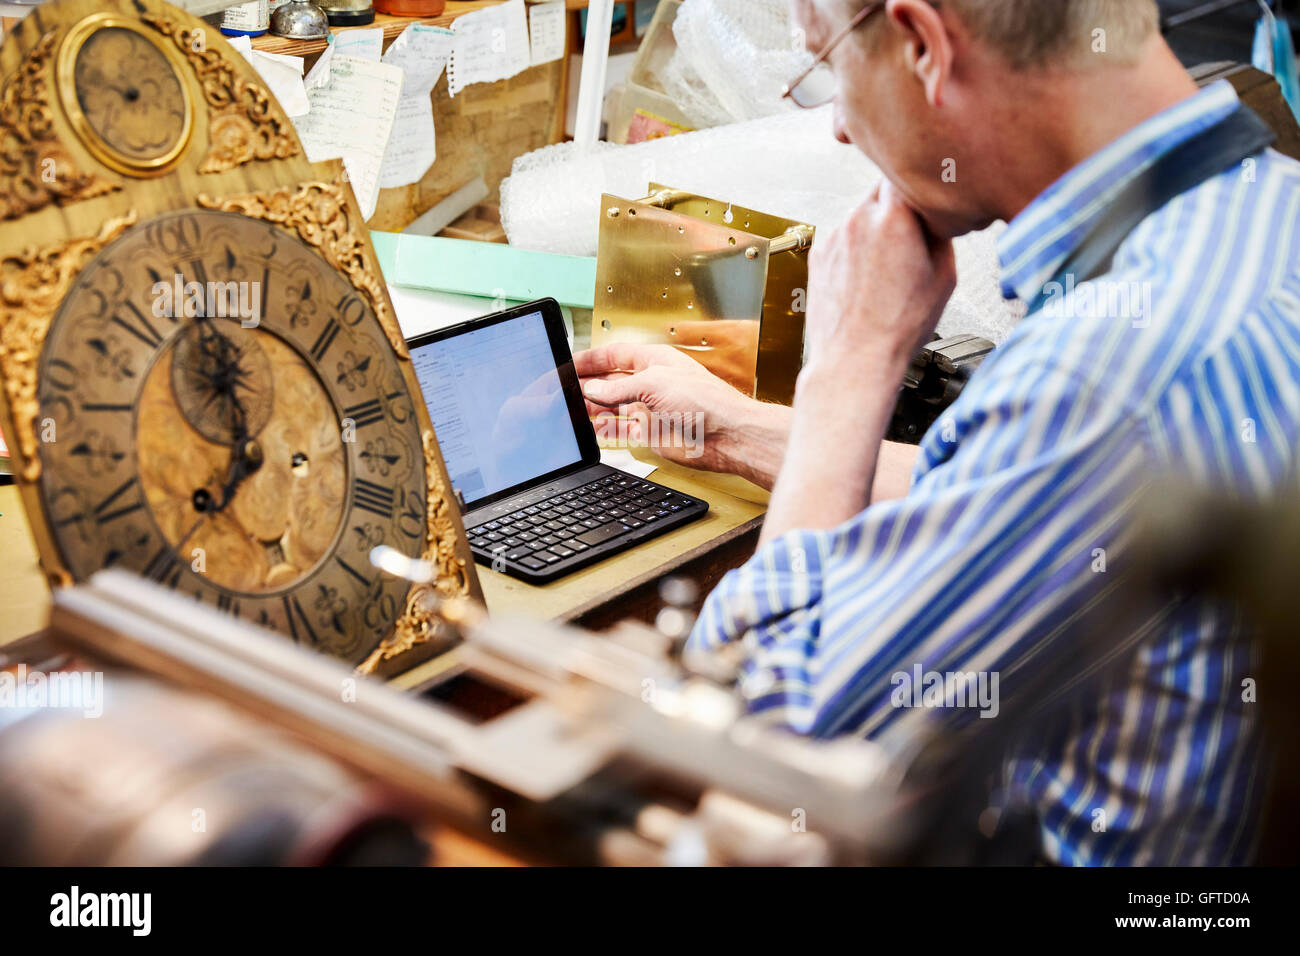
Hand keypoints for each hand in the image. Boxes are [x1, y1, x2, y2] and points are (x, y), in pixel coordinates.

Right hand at [575, 343, 790, 488]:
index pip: (613, 356)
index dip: (588, 360)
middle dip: (585, 384)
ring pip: (611, 405)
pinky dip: (604, 428)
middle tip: (561, 390)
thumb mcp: (655, 384)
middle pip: (608, 381)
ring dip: (591, 407)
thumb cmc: (706, 402)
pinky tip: (590, 426)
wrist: (728, 436)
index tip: (566, 365)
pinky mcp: (650, 432)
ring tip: (568, 408)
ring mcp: (649, 408)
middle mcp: (650, 383)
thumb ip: (619, 387)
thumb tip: (593, 388)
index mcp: (653, 361)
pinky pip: (620, 429)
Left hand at [801, 180, 955, 380]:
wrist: (855, 359)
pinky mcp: (819, 253)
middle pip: (883, 189)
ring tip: (890, 266)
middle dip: (900, 204)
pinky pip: (845, 236)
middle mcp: (859, 218)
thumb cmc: (899, 326)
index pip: (908, 172)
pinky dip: (857, 247)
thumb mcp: (944, 276)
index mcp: (894, 217)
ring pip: (862, 214)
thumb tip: (939, 211)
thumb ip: (941, 230)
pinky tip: (868, 277)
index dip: (922, 182)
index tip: (931, 193)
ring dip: (877, 227)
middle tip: (914, 232)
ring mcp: (835, 235)